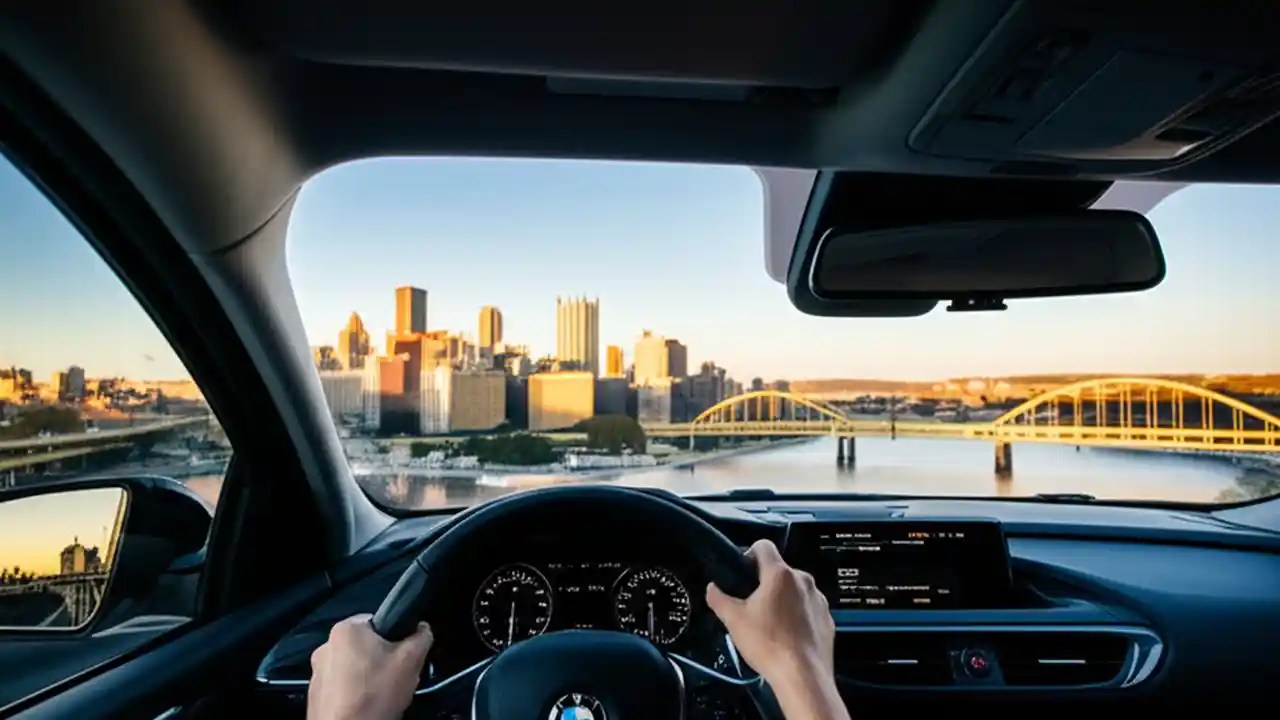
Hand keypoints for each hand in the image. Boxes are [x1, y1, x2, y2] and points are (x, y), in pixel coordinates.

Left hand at [308, 614, 432, 719]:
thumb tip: (422, 629)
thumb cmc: (376, 693)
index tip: (402, 655)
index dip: (395, 637)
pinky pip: (340, 685)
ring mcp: (316, 670)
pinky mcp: (315, 693)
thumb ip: (421, 637)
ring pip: (352, 666)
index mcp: (346, 629)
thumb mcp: (411, 661)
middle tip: (395, 676)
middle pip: (365, 645)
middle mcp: (325, 644)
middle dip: (381, 658)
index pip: (378, 621)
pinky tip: (364, 705)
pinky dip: (353, 691)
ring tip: (379, 694)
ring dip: (366, 676)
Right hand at [706, 540, 848, 719]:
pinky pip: (809, 609)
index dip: (749, 554)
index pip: (764, 546)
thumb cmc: (768, 644)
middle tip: (752, 606)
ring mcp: (819, 600)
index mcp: (780, 574)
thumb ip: (719, 599)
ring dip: (783, 600)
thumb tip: (712, 588)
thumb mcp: (734, 621)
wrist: (803, 676)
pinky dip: (799, 616)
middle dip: (765, 583)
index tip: (743, 574)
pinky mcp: (828, 619)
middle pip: (780, 571)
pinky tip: (789, 637)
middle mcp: (803, 580)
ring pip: (796, 590)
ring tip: (771, 625)